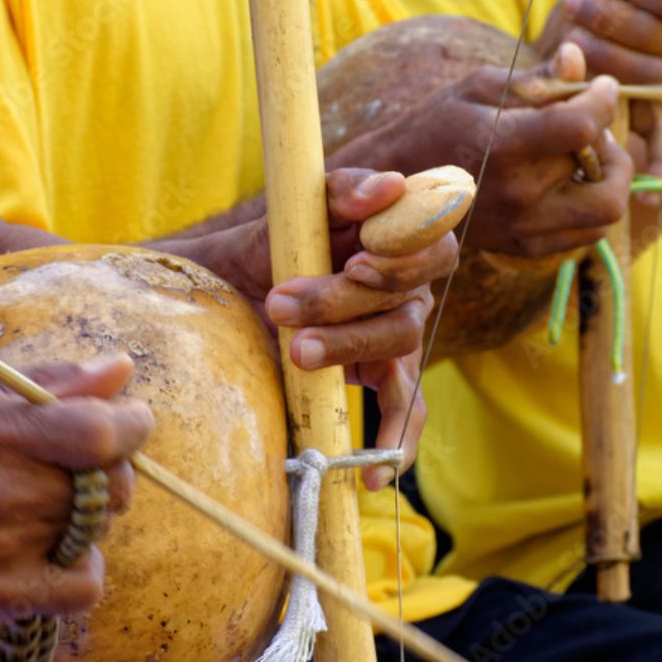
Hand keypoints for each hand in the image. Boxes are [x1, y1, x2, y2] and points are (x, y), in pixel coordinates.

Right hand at [0, 355, 151, 622]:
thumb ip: (55, 381)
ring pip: (97, 530)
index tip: (133, 422)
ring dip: (89, 517)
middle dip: (113, 473)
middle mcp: (2, 490)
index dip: (133, 427)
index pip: (100, 434)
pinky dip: (84, 570)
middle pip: (110, 486)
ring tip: (46, 507)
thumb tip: (122, 369)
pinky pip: (84, 587)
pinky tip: (57, 552)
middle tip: (83, 471)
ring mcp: (1, 548)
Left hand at [260, 168, 453, 487]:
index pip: (435, 245)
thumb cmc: (269, 242)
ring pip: (398, 349)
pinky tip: (376, 474)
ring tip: (295, 353)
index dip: (403, 259)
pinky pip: (407, 413)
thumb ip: (342, 191)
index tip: (352, 264)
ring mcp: (398, 336)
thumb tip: (389, 186)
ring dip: (346, 349)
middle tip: (282, 304)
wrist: (225, 293)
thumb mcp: (297, 208)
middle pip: (407, 303)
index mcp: (400, 240)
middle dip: (345, 307)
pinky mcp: (384, 379)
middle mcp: (410, 288)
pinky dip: (395, 445)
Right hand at [383, 42, 632, 257]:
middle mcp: (517, 194)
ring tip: (588, 155)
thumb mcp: (479, 88)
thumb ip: (536, 79)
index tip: (603, 86)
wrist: (401, 192)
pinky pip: (589, 231)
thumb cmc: (439, 127)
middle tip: (590, 124)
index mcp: (502, 145)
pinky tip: (571, 180)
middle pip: (600, 164)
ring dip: (611, 176)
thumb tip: (576, 56)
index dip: (604, 100)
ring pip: (608, 208)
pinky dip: (592, 201)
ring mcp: (524, 227)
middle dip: (607, 135)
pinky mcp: (529, 246)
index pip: (581, 126)